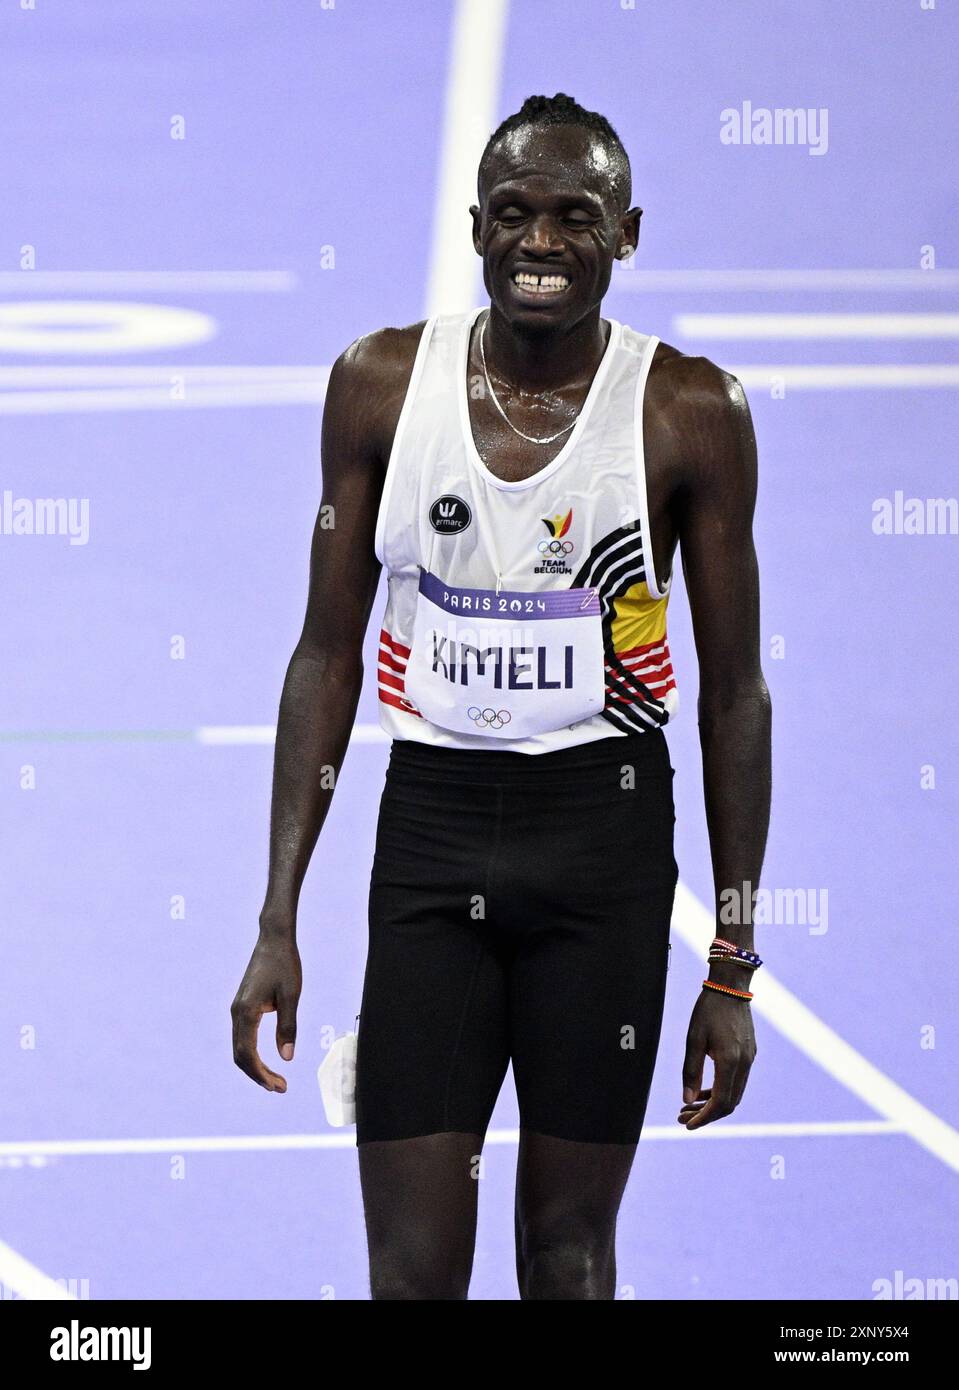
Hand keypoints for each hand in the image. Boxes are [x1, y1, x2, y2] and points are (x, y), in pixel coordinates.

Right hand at [231, 928, 301, 1091]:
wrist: (273, 939)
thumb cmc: (284, 964)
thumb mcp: (291, 996)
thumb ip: (288, 1027)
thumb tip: (287, 1058)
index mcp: (246, 1011)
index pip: (248, 1053)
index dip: (261, 1073)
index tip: (278, 1086)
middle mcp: (236, 1013)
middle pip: (240, 1055)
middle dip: (258, 1075)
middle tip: (280, 1088)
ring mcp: (237, 1009)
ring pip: (240, 1047)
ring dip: (255, 1066)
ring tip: (276, 1080)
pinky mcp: (242, 1007)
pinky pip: (243, 1037)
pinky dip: (253, 1053)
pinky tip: (267, 1060)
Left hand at [678, 988, 756, 1128]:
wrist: (731, 987)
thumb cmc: (708, 1010)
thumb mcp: (693, 1039)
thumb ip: (691, 1072)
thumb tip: (687, 1100)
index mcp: (730, 1061)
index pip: (720, 1102)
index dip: (704, 1118)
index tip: (687, 1124)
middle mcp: (744, 1064)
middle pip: (729, 1104)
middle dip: (706, 1114)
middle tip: (682, 1117)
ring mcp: (749, 1060)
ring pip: (734, 1094)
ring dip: (713, 1104)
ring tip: (689, 1106)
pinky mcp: (749, 1054)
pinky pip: (737, 1081)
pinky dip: (721, 1090)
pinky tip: (703, 1090)